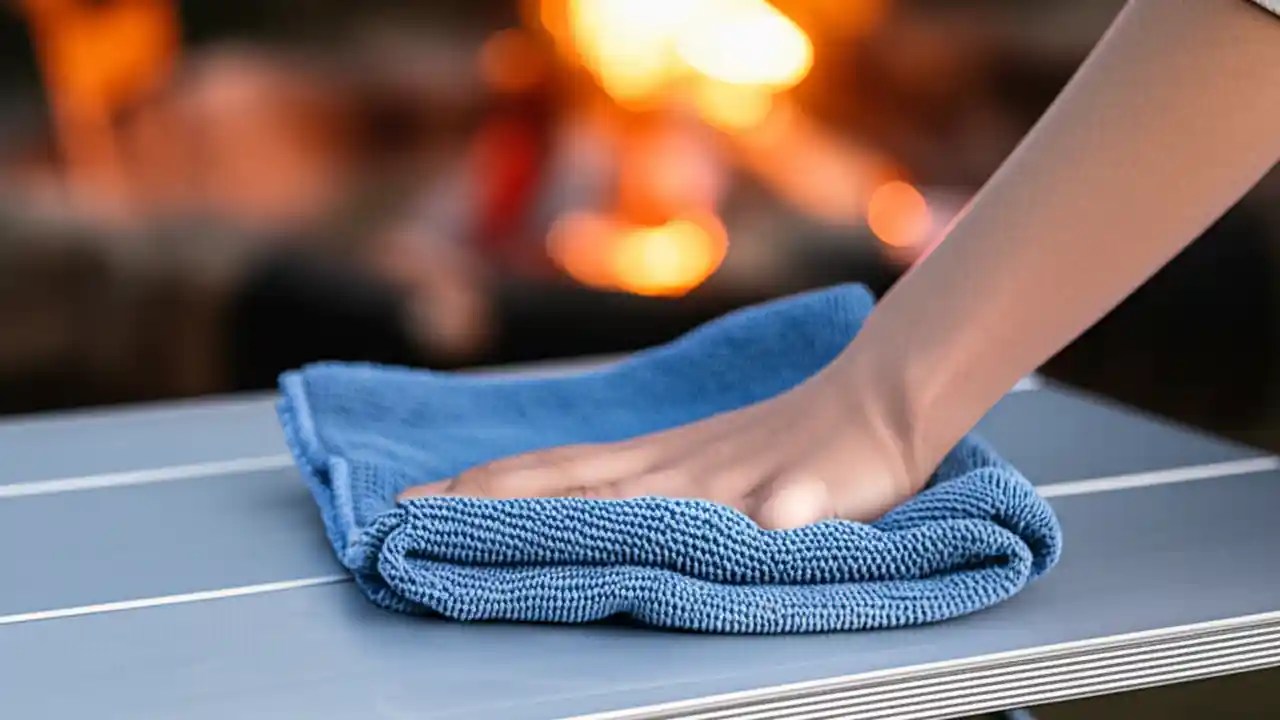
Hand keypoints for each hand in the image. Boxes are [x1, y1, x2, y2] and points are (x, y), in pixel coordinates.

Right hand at [397, 365, 925, 529]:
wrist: (880, 404)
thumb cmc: (851, 463)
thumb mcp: (824, 499)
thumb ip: (794, 509)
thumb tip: (779, 516)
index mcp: (684, 485)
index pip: (577, 496)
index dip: (505, 509)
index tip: (436, 517)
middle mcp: (663, 470)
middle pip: (553, 481)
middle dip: (475, 498)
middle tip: (407, 509)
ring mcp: (669, 457)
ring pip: (567, 468)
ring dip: (501, 485)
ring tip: (440, 493)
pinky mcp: (683, 449)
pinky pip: (599, 460)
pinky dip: (545, 473)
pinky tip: (521, 480)